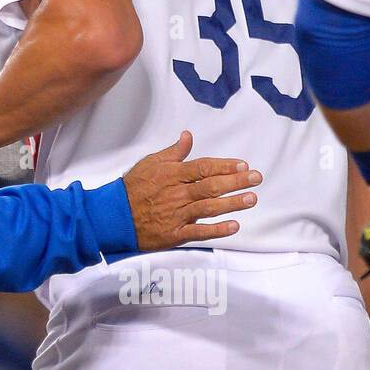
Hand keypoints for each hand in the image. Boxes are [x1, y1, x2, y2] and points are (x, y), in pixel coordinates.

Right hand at [123, 131, 260, 250]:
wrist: (113, 216)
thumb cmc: (132, 188)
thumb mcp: (150, 163)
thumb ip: (172, 152)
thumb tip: (188, 136)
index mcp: (171, 175)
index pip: (202, 168)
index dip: (223, 166)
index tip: (242, 164)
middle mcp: (176, 194)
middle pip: (210, 186)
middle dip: (235, 181)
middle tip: (256, 178)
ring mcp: (176, 215)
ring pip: (208, 208)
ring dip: (232, 203)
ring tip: (251, 199)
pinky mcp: (174, 233)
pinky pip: (198, 232)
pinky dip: (217, 230)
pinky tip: (234, 226)